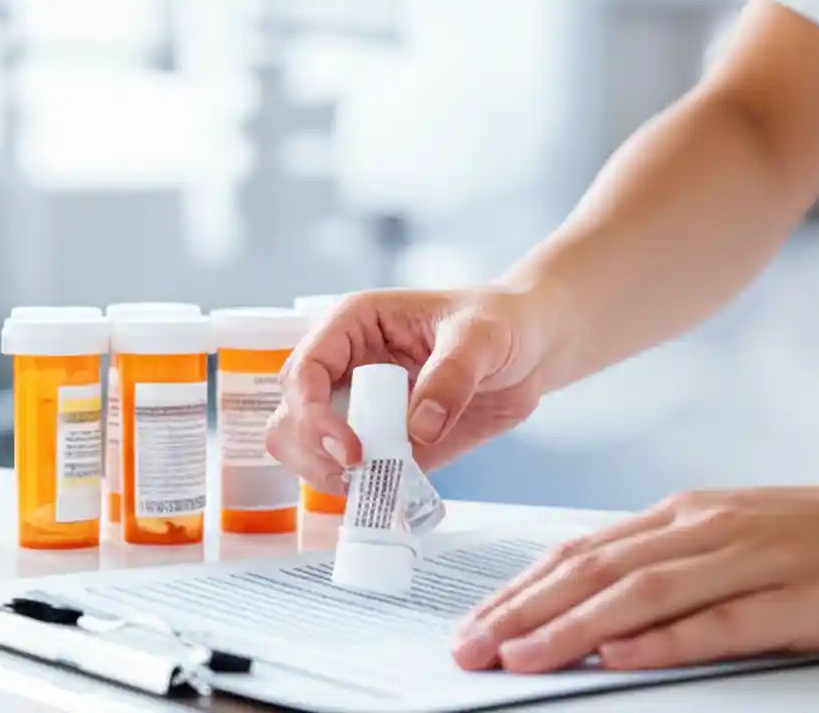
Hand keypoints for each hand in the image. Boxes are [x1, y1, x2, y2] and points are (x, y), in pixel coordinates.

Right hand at [265, 287, 549, 494]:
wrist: (529, 350)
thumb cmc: (500, 322)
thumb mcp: (481, 338)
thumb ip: (451, 376)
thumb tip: (420, 428)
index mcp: (352, 327)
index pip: (304, 371)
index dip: (312, 413)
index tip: (350, 449)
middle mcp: (342, 368)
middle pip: (289, 417)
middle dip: (313, 452)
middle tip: (360, 472)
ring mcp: (356, 409)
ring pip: (305, 451)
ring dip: (329, 476)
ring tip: (379, 483)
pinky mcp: (380, 443)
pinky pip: (350, 475)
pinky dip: (361, 493)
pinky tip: (393, 496)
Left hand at [453, 452, 818, 671]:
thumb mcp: (730, 538)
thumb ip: (666, 564)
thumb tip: (596, 604)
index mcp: (683, 516)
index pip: (581, 551)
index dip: (520, 587)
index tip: (475, 618)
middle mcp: (702, 530)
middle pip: (593, 571)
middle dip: (522, 610)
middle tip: (470, 646)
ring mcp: (747, 560)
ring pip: (640, 593)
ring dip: (569, 627)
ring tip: (516, 656)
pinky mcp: (792, 599)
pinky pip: (717, 621)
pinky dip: (661, 639)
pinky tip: (617, 655)